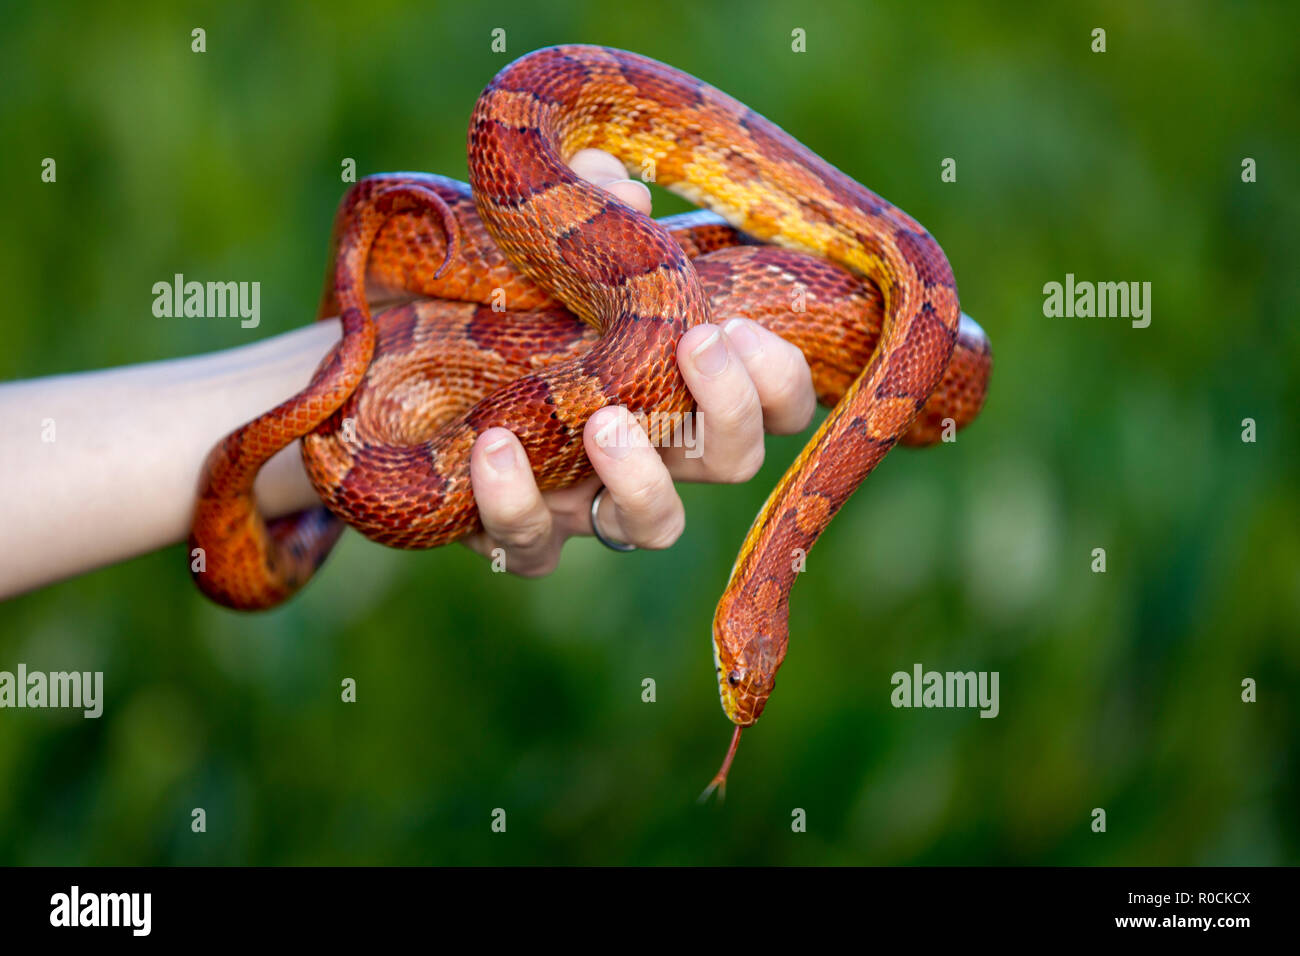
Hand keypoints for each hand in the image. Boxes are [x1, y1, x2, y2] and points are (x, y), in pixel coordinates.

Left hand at [462, 149, 816, 575]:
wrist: (393, 369)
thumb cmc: (490, 299)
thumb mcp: (533, 238)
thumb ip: (581, 203)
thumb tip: (623, 187)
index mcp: (675, 381)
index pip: (774, 402)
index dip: (779, 379)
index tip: (742, 324)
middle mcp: (649, 449)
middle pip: (733, 461)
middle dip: (728, 408)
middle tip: (691, 342)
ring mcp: (584, 499)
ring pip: (652, 525)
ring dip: (642, 479)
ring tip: (603, 421)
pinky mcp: (515, 531)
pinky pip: (532, 548)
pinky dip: (516, 504)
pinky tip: (493, 445)